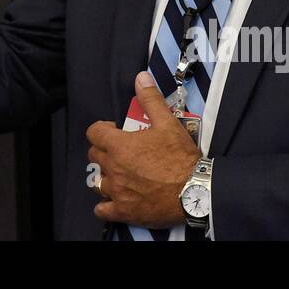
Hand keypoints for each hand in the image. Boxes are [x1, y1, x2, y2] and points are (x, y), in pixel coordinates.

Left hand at [87, 71, 201, 227]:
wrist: (194, 191)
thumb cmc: (180, 157)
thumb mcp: (168, 123)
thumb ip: (150, 99)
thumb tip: (140, 78)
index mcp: (119, 146)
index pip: (94, 133)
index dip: (102, 129)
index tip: (115, 131)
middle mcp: (113, 168)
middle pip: (94, 156)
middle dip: (103, 150)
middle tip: (120, 151)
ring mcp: (117, 191)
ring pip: (97, 182)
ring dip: (105, 176)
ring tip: (118, 174)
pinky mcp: (123, 210)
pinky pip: (103, 210)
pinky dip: (105, 205)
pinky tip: (115, 200)